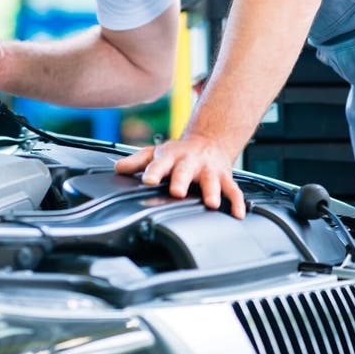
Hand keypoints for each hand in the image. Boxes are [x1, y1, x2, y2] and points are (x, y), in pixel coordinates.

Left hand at [114, 133, 245, 218]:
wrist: (209, 140)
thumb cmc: (178, 152)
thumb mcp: (156, 153)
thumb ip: (137, 161)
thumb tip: (117, 169)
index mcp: (170, 156)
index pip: (159, 163)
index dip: (153, 172)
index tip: (148, 180)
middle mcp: (190, 162)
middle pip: (185, 171)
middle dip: (181, 180)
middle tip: (177, 191)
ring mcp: (208, 170)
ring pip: (211, 180)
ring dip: (211, 190)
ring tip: (211, 203)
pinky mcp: (224, 177)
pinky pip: (233, 190)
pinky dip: (237, 202)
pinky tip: (238, 213)